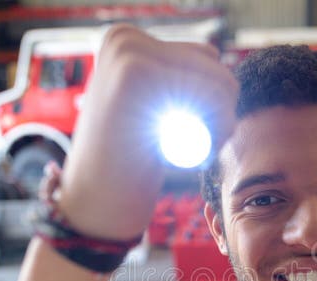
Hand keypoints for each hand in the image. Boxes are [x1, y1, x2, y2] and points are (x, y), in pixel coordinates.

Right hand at [58, 25, 237, 239]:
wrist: (93, 203)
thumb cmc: (124, 164)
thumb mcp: (142, 110)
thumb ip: (165, 79)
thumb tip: (211, 53)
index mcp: (126, 42)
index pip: (204, 56)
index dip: (216, 100)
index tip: (199, 135)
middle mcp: (125, 39)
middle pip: (214, 66)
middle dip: (223, 110)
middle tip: (206, 147)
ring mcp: (128, 53)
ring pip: (218, 80)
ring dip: (223, 121)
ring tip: (202, 152)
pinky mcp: (135, 73)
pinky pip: (211, 93)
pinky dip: (218, 127)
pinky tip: (199, 154)